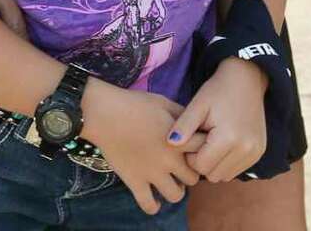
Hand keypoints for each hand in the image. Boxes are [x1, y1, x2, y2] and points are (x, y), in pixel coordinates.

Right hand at [82, 78, 200, 214]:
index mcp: (179, 139)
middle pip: (194, 178)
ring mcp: (152, 174)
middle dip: (191, 172)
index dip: (204, 149)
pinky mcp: (135, 182)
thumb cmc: (135, 104)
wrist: (105, 113)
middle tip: (183, 166)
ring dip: (177, 190)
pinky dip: (154, 206)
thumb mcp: (164, 103)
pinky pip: (148, 205)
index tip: (197, 147)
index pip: (205, 151)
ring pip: (176, 196)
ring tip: (171, 182)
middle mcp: (169, 160)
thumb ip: (183, 115)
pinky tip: (155, 200)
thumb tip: (195, 125)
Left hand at [169, 58, 267, 181]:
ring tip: (213, 141)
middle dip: (203, 162)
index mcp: (229, 138)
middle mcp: (245, 149)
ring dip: (215, 164)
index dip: (190, 156)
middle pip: (213, 175)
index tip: (191, 138)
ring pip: (225, 176)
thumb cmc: (217, 91)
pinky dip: (227, 162)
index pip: (201, 167)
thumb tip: (170, 144)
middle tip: (201, 139)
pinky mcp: (259, 153)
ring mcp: (254, 152)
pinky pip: (236, 170)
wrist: (246, 79)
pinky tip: (224, 144)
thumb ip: (184, 126)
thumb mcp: (198, 105)